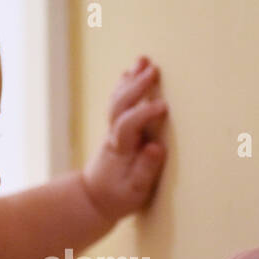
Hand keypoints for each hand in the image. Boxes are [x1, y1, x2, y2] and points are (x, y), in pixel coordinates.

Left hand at [80, 55, 169, 222]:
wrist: (94, 198)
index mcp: (120, 150)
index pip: (129, 125)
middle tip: (153, 70)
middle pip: (121, 105)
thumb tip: (156, 146)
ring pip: (119, 100)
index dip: (144, 113)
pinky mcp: (116, 128)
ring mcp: (113, 130)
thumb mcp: (134, 191)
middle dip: (136, 87)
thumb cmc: (118, 197)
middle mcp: (114, 136)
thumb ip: (146, 169)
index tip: (164, 105)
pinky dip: (126, 85)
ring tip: (143, 60)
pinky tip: (131, 71)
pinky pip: (120, 101)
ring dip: (131, 80)